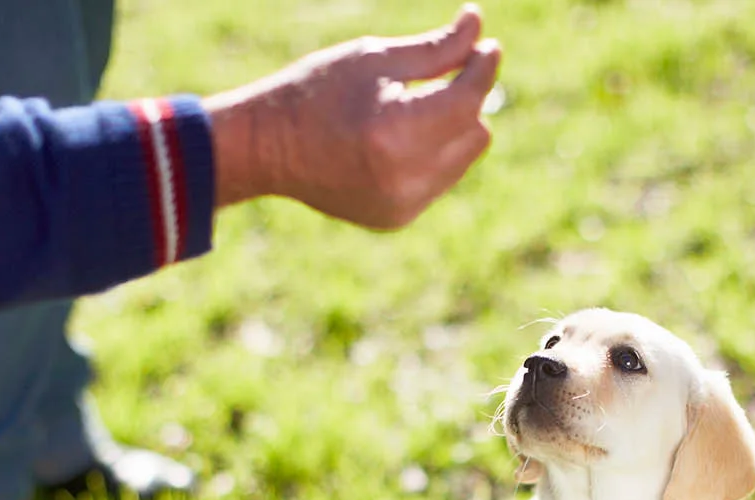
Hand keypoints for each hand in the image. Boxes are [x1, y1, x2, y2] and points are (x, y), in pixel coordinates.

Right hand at [204, 5, 500, 228]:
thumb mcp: (373, 59)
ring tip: (412, 108)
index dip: (482, 69)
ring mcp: (403, 205)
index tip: (488, 46)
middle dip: (466, 100)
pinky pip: (440, 180)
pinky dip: (432, 156)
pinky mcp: (398, 218)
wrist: (266, 148)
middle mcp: (405, 177)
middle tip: (445, 74)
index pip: (466, 101)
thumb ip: (435, 49)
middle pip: (474, 132)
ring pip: (463, 158)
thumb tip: (479, 26)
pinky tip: (397, 140)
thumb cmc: (316, 91)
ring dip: (453, 129)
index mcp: (395, 131)